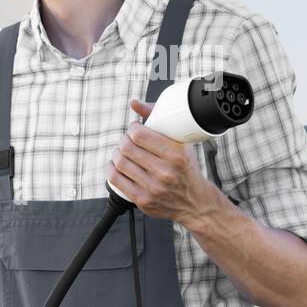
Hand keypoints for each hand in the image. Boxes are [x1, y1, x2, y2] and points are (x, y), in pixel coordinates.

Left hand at [106, 98, 216, 224]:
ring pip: (119, 162)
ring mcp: (152, 188)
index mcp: (177, 155)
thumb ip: (160, 121)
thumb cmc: (186, 169)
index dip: (133, 129)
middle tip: (129, 141)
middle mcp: (165, 172)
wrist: (195, 202)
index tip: (135, 129)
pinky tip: (116, 165)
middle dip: (124, 140)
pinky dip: (111, 168)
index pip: (139, 135)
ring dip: (117, 154)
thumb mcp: (182, 145)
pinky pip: (115, 180)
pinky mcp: (142, 200)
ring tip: (123, 152)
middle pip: (126, 148)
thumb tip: (134, 103)